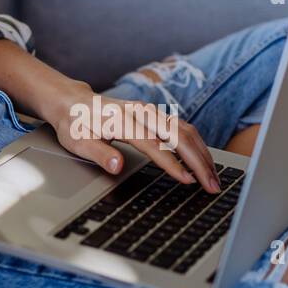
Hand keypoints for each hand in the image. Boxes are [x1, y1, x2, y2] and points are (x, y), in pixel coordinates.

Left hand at [42, 79, 221, 192]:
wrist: (73, 102)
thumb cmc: (75, 124)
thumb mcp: (78, 142)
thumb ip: (99, 153)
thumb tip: (116, 166)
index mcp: (122, 120)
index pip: (153, 144)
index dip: (172, 164)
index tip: (187, 181)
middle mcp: (140, 112)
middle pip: (178, 135)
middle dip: (199, 162)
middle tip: (212, 186)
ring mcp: (149, 111)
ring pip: (185, 129)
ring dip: (203, 153)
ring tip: (214, 177)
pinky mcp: (154, 113)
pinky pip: (182, 126)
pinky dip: (197, 144)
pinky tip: (204, 160)